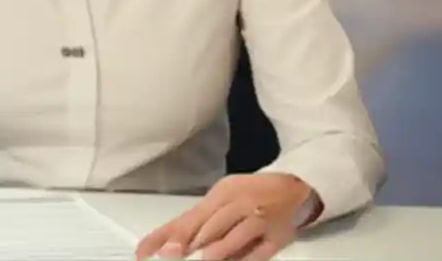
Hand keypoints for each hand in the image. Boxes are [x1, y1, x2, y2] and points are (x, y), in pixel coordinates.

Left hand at [135, 173, 312, 260]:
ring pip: (234, 235)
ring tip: (202, 258)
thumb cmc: (252, 194)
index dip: (164, 235)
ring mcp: (259, 219)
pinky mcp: (278, 236)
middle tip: (170, 253)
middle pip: (209, 224)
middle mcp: (238, 204)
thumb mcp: (224, 199)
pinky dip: (245, 258)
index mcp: (221, 194)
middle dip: (188, 240)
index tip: (145, 250)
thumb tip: (174, 244)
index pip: (187, 217)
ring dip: (216, 249)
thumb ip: (201, 221)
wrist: (296, 187)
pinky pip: (259, 251)